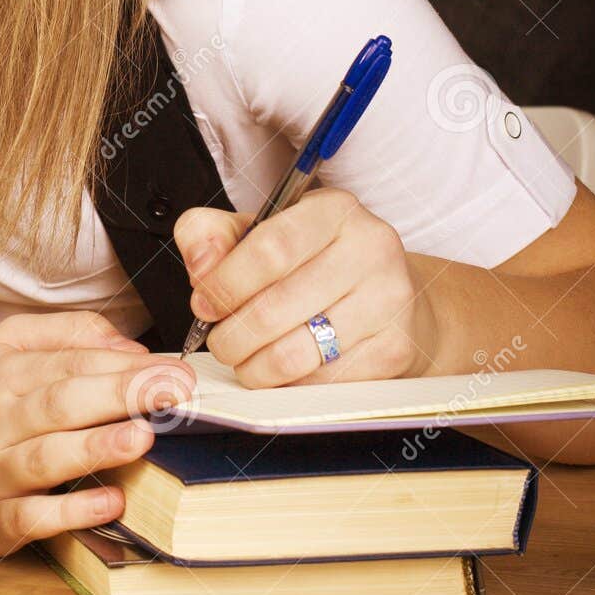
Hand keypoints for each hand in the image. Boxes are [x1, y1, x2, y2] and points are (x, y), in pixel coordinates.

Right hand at [0, 310, 196, 557]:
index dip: (125, 366)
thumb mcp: (8, 344)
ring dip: (96, 447)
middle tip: (173, 393)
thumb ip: (68, 334)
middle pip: (62, 403)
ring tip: (142, 438)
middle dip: (121, 395)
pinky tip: (109, 502)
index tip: (175, 370)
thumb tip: (130, 346)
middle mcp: (2, 421)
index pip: (73, 364)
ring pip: (47, 458)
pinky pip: (31, 517)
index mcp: (10, 374)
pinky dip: (70, 513)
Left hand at [174, 189, 438, 386]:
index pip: (269, 248)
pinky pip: (320, 382)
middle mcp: (369, 249)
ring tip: (245, 358)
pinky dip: (288, 384)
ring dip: (254, 367)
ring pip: (294, 354)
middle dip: (231, 335)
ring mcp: (388, 301)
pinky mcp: (393, 349)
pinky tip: (283, 370)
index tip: (204, 303)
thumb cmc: (317, 261)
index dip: (225, 283)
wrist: (392, 295)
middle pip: (275, 308)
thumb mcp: (264, 230)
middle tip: (220, 341)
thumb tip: (200, 264)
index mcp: (333, 210)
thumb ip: (215, 235)